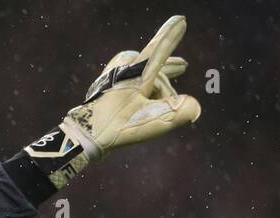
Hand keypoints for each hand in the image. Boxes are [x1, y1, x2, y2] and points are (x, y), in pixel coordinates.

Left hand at [21, 15, 200, 190]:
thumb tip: (195, 108)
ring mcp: (114, 75)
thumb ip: (176, 112)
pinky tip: (146, 91)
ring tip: (172, 77)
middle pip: (155, 66)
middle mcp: (125, 68)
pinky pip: (132, 81)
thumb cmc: (115, 126)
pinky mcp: (107, 86)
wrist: (83, 135)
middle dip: (170, 69)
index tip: (181, 19)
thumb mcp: (149, 121)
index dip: (171, 36)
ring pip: (144, 74)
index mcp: (137, 71)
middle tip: (183, 66)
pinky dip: (144, 86)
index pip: (159, 49)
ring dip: (158, 81)